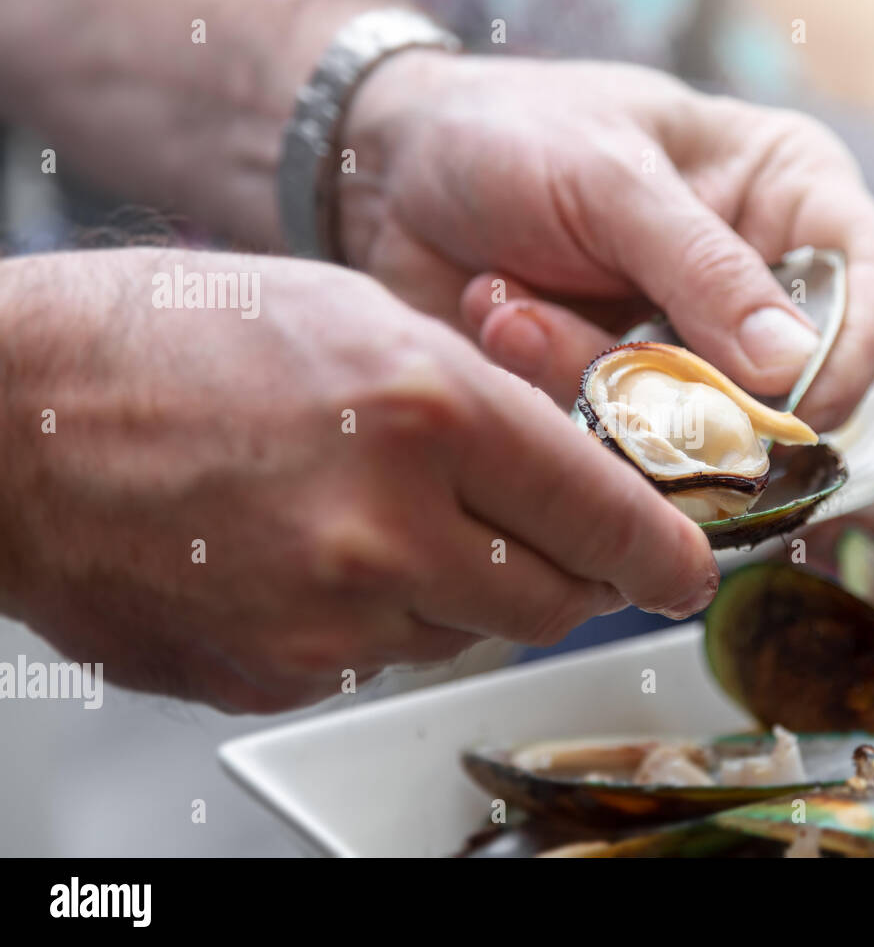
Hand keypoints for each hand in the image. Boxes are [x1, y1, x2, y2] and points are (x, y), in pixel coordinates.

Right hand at [0, 249, 716, 711]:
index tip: (687, 566)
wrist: (19, 418)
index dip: (663, 547)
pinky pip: (375, 660)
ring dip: (457, 589)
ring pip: (464, 633)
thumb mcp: (362, 317)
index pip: (603, 513)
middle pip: (551, 601)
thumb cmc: (180, 341)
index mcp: (427, 411)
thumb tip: (570, 475)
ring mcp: (328, 617)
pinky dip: (374, 620)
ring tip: (384, 517)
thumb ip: (481, 404)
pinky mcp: (275, 675)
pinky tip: (314, 556)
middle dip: (566, 575)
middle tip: (550, 541)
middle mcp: (388, 527)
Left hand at [337, 52, 873, 429]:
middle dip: (687, 382)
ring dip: (593, 380)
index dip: (848, 359)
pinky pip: (624, 448)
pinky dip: (554, 396)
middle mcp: (755, 289)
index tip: (791, 403)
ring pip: (699, 430)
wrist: (392, 177)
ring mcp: (689, 355)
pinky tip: (497, 321)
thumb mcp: (610, 176)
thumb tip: (794, 369)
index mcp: (790, 200)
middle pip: (791, 391)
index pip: (872, 292)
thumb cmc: (511, 136)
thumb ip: (704, 268)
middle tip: (595, 338)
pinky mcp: (626, 403)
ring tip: (509, 304)